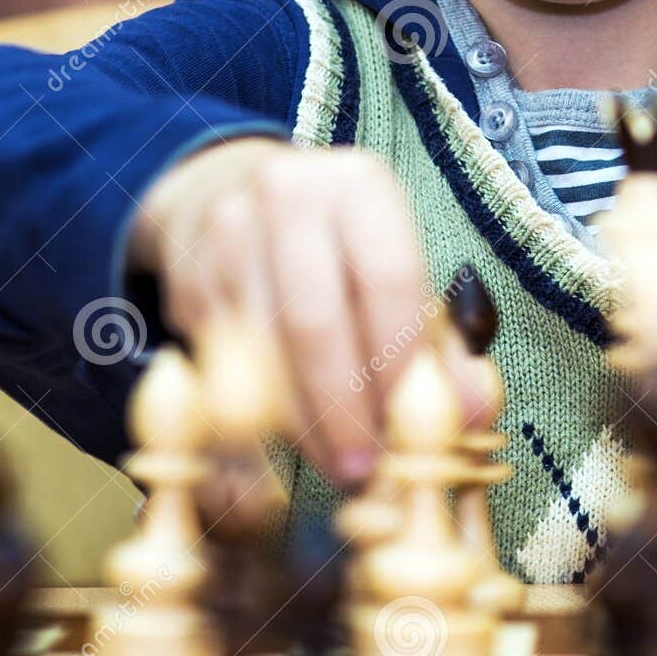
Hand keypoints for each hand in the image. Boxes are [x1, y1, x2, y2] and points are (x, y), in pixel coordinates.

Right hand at [126, 139, 489, 485]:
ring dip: (294, 423)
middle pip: (315, 322)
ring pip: (259, 351)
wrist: (233, 191)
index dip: (398, 364)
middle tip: (359, 469)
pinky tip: (279, 441)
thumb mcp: (397, 265)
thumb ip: (439, 342)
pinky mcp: (185, 276)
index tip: (403, 428)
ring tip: (328, 462)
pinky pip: (216, 363)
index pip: (389, 280)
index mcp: (359, 186)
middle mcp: (288, 195)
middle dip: (340, 410)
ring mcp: (227, 232)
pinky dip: (249, 414)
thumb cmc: (338, 244)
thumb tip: (472, 414)